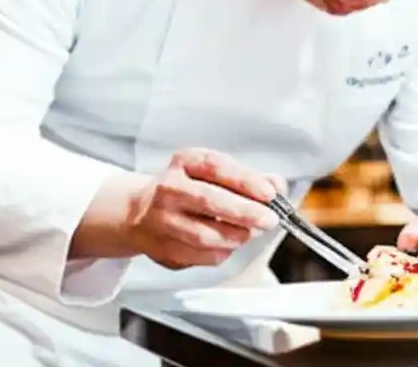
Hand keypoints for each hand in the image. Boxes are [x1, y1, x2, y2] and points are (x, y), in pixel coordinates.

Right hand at [126, 148, 283, 269]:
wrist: (140, 211)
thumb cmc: (188, 189)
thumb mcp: (215, 173)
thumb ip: (249, 178)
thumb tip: (278, 185)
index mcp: (184, 162)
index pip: (217, 167)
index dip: (246, 181)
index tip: (270, 194)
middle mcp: (168, 189)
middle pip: (209, 200)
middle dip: (246, 212)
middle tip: (269, 220)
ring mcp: (161, 220)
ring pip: (204, 234)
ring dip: (236, 236)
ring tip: (251, 233)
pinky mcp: (161, 248)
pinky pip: (199, 255)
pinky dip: (221, 252)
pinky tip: (229, 244)